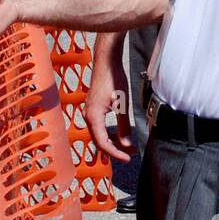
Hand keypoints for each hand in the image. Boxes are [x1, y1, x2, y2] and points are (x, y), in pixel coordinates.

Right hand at [85, 41, 134, 162]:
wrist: (106, 61)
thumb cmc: (113, 79)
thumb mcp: (122, 104)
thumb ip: (124, 126)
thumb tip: (127, 145)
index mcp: (93, 116)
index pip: (103, 143)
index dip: (116, 153)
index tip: (128, 158)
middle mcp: (88, 116)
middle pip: (99, 141)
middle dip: (115, 150)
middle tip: (130, 153)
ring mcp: (89, 112)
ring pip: (99, 135)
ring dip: (112, 142)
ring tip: (128, 146)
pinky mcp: (93, 108)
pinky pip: (99, 127)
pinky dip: (109, 134)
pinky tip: (119, 134)